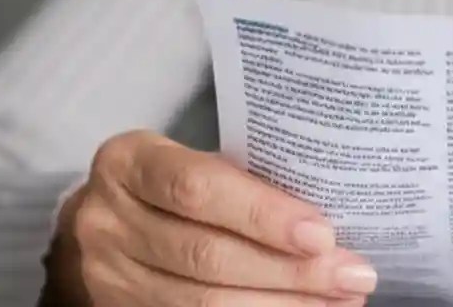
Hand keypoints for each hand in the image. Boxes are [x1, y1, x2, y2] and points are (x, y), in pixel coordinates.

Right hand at [47, 131, 376, 306]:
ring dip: (283, 306)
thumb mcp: (191, 161)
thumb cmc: (170, 184)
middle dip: (290, 271)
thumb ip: (243, 182)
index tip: (323, 233)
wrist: (99, 226)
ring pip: (203, 303)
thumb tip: (327, 221)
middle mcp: (108, 221)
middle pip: (206, 256)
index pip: (198, 188)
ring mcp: (109, 276)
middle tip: (353, 274)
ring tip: (341, 301)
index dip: (263, 215)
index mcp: (128, 163)